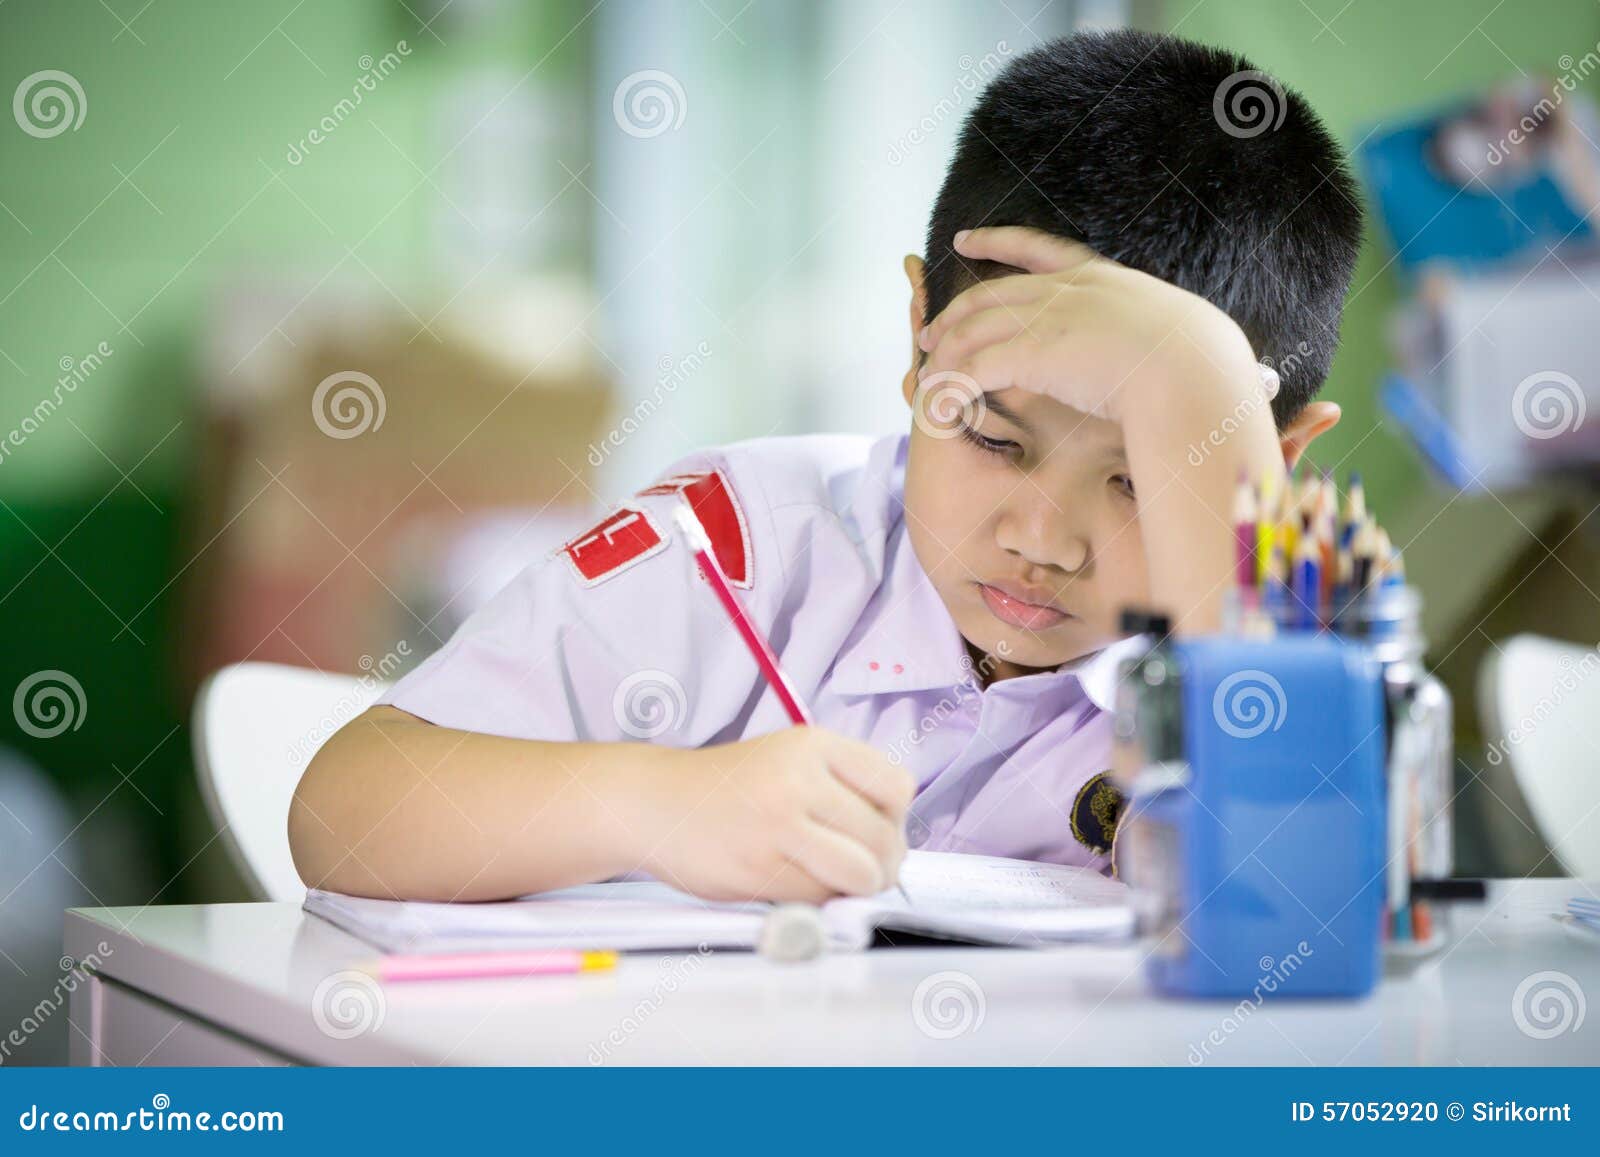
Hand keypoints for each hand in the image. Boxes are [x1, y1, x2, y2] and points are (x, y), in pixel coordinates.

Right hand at [639, 727, 913, 902]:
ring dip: (855, 889)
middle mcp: (799, 778)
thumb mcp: (789, 761)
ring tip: (834, 883)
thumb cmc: (729, 790)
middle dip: (883, 865)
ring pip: (858, 873)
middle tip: (862, 871)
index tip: (874, 831)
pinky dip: (818, 902)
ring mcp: (777, 823)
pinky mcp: (758, 867)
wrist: (654, 803)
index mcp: (814, 744)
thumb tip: (896, 847)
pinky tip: (796, 885)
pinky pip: (819, 898)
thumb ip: (842, 789)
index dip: (895, 819)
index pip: (897, 787)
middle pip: (884, 837)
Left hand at [916, 227, 1258, 423]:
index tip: (964, 238)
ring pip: (974, 332)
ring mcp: (1047, 319)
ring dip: (945, 355)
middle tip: (929, 331)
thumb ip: (1152, 331)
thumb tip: (1174, 346)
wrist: (1191, 371)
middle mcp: (1066, 290)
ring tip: (927, 375)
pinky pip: (975, 368)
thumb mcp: (1175, 328)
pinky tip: (941, 402)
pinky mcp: (1031, 354)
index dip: (995, 240)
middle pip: (989, 295)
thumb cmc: (1196, 362)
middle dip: (953, 314)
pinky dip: (952, 387)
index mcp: (1099, 277)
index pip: (1035, 246)